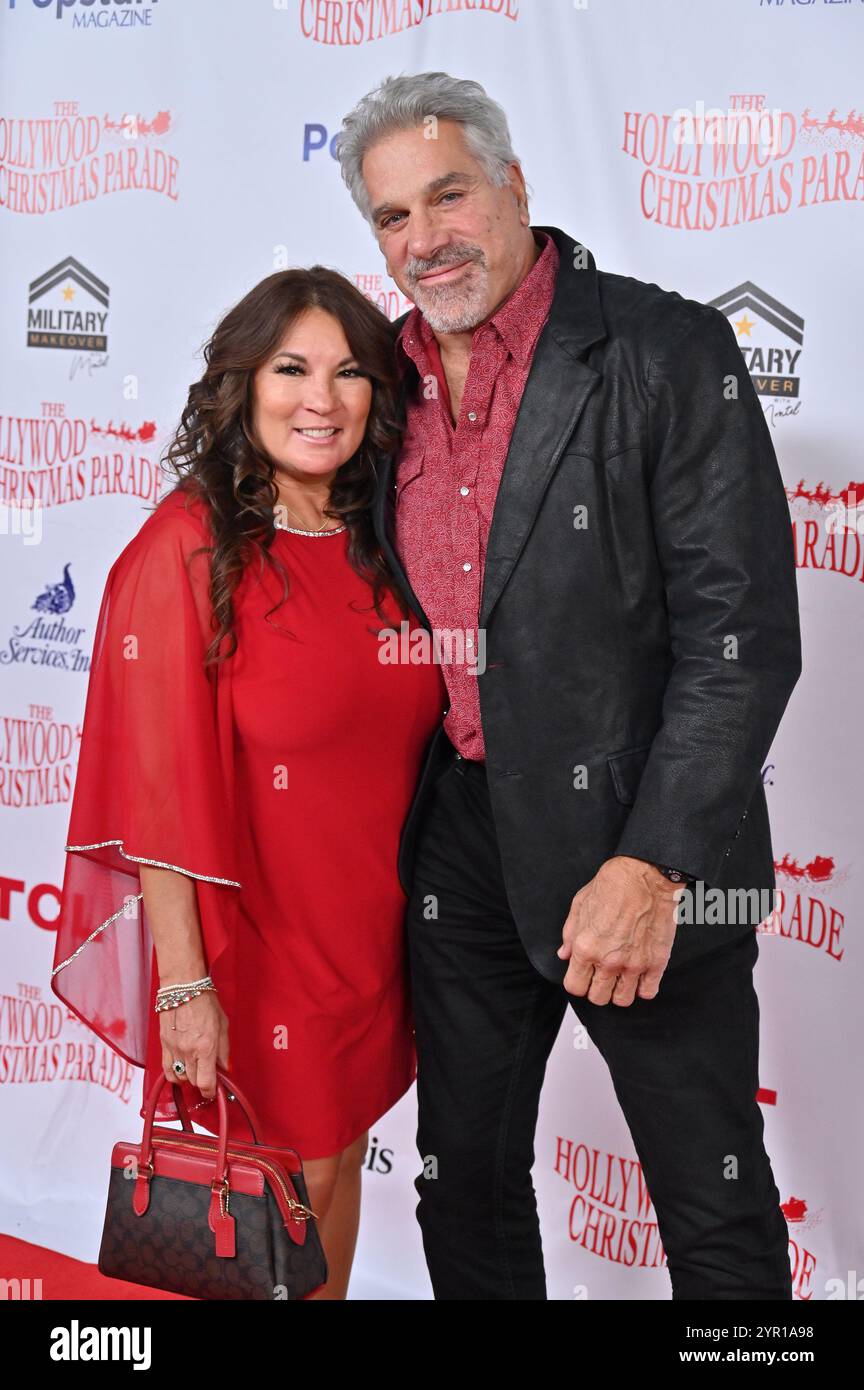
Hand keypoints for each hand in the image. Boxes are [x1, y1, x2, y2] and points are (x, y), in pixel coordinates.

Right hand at [159, 989, 229, 1099]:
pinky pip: (167, 1070)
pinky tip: (181, 1070)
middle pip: (193, 1082)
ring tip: (196, 1068)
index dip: (211, 1092)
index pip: (206, 1082)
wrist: (184, 988)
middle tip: (208, 1074)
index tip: (214, 1091)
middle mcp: (188, 1051)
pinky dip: (174, 1075)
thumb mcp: (223, 1026)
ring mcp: (174, 1049)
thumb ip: (223, 1051)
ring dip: (189, 1078)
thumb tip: (224, 1069)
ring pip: (180, 1078)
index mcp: (206, 1047)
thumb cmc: (205, 1003)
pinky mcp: (164, 1045)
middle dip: (202, 1082)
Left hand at [557, 856, 681, 1004]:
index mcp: (585, 947)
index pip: (575, 987)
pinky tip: (639, 977)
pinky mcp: (656, 962)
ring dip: (619, 992)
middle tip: (602, 977)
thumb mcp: (579, 905)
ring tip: (621, 978)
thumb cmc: (613, 885)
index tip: (582, 977)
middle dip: (597, 989)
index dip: (577, 982)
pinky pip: (648, 993)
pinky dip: (643, 989)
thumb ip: (570, 934)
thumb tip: (565, 954)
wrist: (645, 875)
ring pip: (622, 1000)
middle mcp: (608, 960)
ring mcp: (634, 964)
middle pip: (598, 998)